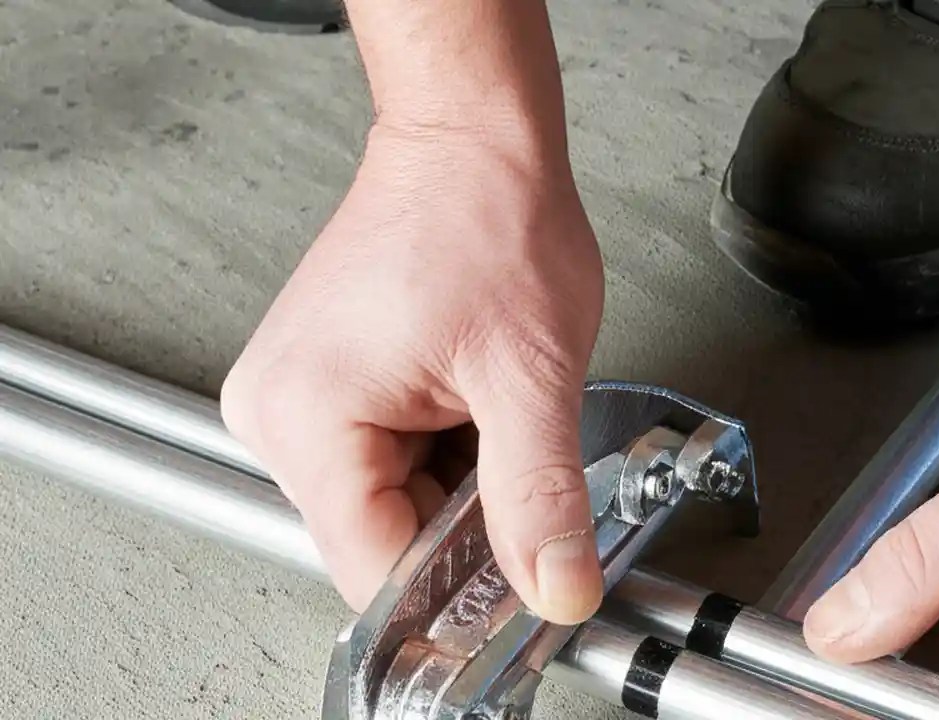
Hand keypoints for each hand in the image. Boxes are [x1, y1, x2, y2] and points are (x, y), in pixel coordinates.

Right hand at [220, 124, 605, 623]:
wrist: (472, 144)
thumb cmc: (486, 219)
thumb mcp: (529, 376)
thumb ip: (540, 497)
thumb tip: (555, 587)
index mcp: (305, 418)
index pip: (371, 568)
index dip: (452, 599)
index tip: (520, 593)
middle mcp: (277, 414)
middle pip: (380, 538)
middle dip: (465, 530)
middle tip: (527, 474)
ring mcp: (295, 398)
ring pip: (391, 503)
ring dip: (460, 485)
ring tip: (497, 413)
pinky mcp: (324, 385)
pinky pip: (387, 462)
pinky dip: (446, 456)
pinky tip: (475, 406)